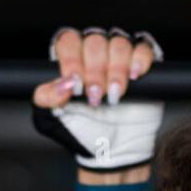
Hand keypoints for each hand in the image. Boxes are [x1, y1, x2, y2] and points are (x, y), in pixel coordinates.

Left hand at [32, 26, 164, 171]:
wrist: (114, 148)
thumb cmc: (85, 129)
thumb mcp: (55, 117)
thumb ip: (46, 98)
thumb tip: (61, 84)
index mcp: (72, 58)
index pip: (69, 42)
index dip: (72, 61)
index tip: (76, 87)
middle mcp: (95, 52)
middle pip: (94, 42)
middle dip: (95, 72)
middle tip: (96, 97)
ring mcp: (120, 55)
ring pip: (118, 44)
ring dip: (116, 70)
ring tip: (115, 95)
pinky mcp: (142, 62)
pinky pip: (143, 48)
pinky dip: (139, 60)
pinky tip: (134, 76)